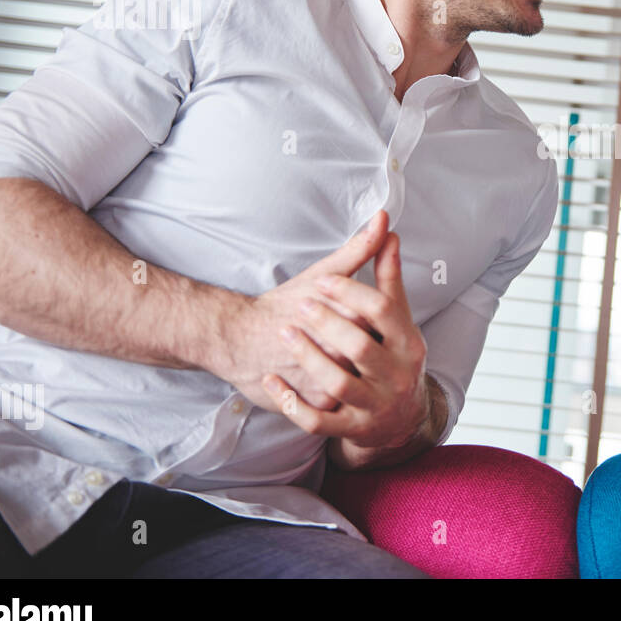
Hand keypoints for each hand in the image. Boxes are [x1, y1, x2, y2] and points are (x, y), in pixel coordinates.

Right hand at [215, 211, 394, 412]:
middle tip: (336, 341)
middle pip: (370, 350)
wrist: (236, 338)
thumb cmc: (284, 304)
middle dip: (359, 347)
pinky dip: (334, 392)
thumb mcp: (324, 273)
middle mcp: (339, 347)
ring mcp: (328, 377)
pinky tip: (325, 381)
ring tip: (331, 361)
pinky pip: (338, 402)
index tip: (350, 318)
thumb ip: (360, 248)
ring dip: (347, 372)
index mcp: (347, 313)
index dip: (370, 320)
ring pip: (357, 379)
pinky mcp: (316, 402)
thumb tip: (384, 218)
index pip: (381, 319)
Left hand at [262, 225, 431, 453]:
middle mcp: (396, 376)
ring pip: (337, 385)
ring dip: (308, 359)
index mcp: (408, 343)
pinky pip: (317, 421)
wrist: (397, 418)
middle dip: (328, 324)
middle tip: (301, 305)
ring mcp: (373, 406)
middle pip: (360, 348)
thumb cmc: (391, 354)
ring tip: (285, 335)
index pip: (384, 312)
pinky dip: (291, 403)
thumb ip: (387, 275)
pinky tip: (271, 382)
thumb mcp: (394, 319)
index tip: (323, 281)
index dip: (353, 294)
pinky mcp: (350, 428)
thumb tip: (387, 227)